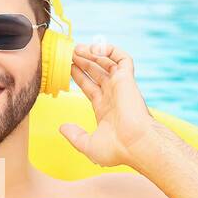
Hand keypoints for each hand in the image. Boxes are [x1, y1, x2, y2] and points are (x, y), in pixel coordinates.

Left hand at [60, 43, 156, 167]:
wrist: (135, 144)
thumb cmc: (116, 149)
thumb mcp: (88, 145)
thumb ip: (74, 136)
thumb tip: (62, 127)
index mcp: (104, 108)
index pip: (90, 86)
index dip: (79, 75)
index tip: (68, 66)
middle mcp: (113, 95)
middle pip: (97, 72)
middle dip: (84, 61)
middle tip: (71, 52)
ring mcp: (120, 86)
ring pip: (107, 63)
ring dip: (92, 53)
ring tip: (77, 48)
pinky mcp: (127, 79)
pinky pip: (122, 59)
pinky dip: (111, 50)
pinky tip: (95, 49)